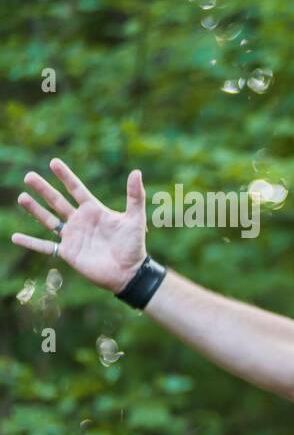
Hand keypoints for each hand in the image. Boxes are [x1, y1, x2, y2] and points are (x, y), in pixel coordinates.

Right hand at [12, 160, 147, 292]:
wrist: (130, 272)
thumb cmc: (134, 245)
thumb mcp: (135, 219)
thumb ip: (135, 196)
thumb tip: (136, 172)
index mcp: (94, 211)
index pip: (76, 189)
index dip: (66, 176)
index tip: (53, 162)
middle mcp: (80, 221)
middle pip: (57, 201)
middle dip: (43, 189)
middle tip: (29, 176)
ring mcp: (72, 237)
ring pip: (48, 220)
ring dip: (34, 209)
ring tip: (21, 197)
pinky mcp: (68, 252)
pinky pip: (45, 247)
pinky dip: (31, 242)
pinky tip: (15, 237)